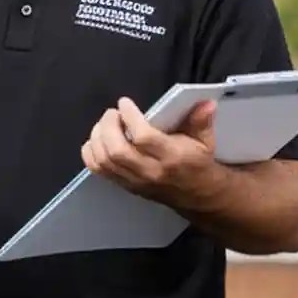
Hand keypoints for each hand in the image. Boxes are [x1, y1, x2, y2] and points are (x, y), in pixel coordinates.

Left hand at [80, 97, 223, 210]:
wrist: (197, 195)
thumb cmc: (197, 162)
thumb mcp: (205, 140)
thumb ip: (201, 120)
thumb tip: (206, 102)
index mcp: (172, 157)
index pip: (143, 137)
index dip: (129, 117)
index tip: (125, 103)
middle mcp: (151, 171)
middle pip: (117, 150)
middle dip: (108, 126)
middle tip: (112, 114)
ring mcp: (135, 181)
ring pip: (104, 161)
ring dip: (97, 138)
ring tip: (104, 124)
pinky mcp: (125, 185)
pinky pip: (99, 171)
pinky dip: (91, 153)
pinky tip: (97, 139)